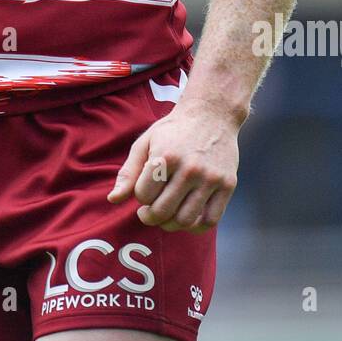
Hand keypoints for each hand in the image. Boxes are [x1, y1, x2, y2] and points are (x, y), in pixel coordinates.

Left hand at [107, 99, 238, 231]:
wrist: (211, 114)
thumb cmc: (173, 130)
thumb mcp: (145, 143)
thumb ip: (128, 172)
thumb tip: (113, 200)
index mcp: (165, 156)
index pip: (143, 195)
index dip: (140, 197)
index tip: (144, 191)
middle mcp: (189, 168)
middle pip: (162, 211)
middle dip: (150, 217)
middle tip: (149, 212)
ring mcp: (210, 178)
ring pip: (185, 220)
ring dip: (170, 224)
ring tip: (167, 215)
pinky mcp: (228, 185)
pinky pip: (211, 220)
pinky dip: (196, 227)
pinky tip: (187, 218)